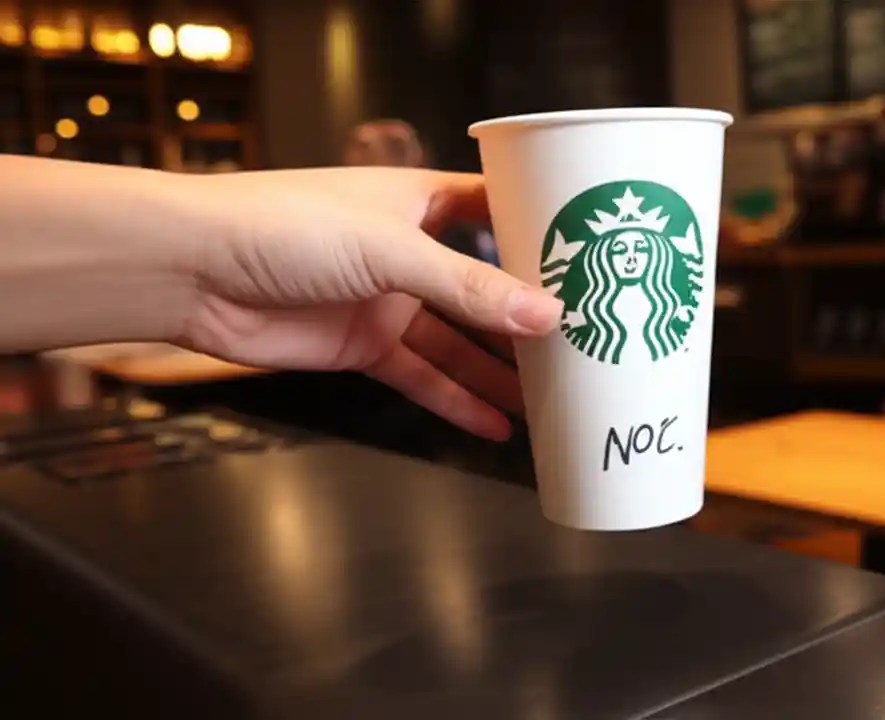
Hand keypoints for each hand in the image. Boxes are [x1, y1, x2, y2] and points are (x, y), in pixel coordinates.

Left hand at [179, 167, 561, 440]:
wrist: (193, 270)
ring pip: (459, 342)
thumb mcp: (391, 251)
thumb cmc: (284, 227)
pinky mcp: (363, 346)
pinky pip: (422, 377)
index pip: (495, 209)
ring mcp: (387, 301)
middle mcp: (408, 250)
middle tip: (586, 346)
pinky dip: (456, 401)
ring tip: (556, 400)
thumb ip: (469, 288)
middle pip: (484, 287)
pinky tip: (496, 426)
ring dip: (501, 372)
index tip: (590, 260)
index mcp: (419, 200)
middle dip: (529, 318)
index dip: (539, 233)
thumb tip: (546, 316)